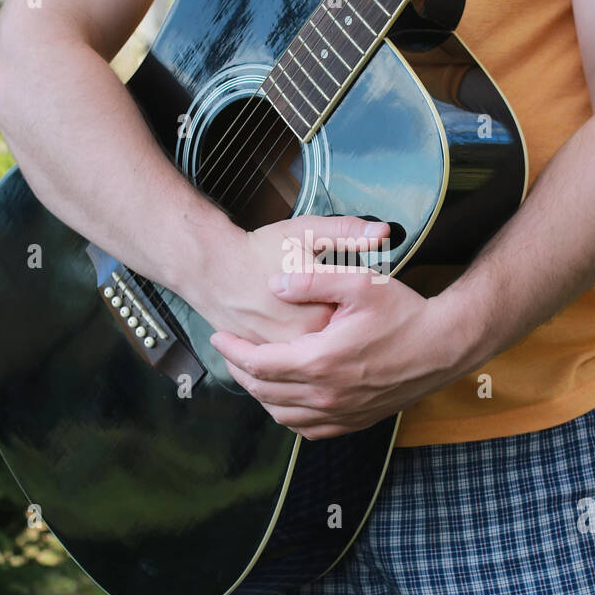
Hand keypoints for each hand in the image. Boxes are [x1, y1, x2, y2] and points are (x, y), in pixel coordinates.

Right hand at [180, 215, 390, 344]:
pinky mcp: (267, 360)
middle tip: (323, 303)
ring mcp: (283, 356)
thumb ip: (348, 233)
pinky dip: (297, 352)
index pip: (357, 322)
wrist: (211, 268)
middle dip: (338, 324)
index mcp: (322, 317)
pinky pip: (289, 363)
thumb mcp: (307, 232)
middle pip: (338, 341)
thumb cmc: (259, 250)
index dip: (353, 306)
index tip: (345, 293)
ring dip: (320, 343)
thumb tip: (383, 231)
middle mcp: (303, 344)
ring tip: (307, 316)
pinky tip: (293, 329)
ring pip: (314, 357)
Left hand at [209, 267, 477, 439]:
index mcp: (321, 360)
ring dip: (261, 395)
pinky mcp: (355, 421)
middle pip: (264, 391)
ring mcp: (341, 413)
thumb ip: (311, 279)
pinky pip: (308, 430)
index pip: (258, 363)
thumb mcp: (360, 283)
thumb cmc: (404, 311)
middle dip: (240, 371)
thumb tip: (272, 285)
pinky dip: (288, 416)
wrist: (445, 345)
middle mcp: (327, 394)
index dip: (232, 350)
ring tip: (253, 372)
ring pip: (282, 415)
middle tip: (229, 351)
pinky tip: (286, 398)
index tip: (218, 336)